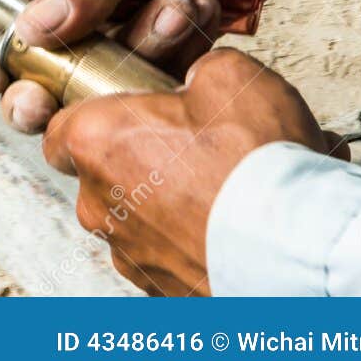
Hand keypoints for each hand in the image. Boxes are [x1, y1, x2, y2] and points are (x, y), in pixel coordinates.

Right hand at [0, 0, 335, 131]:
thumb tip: (32, 31)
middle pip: (49, 53)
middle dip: (56, 82)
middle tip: (77, 91)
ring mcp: (133, 2)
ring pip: (112, 63)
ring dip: (144, 47)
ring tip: (178, 5)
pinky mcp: (181, 18)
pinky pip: (170, 60)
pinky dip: (187, 44)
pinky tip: (207, 1)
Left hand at [42, 49, 338, 294]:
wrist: (299, 249)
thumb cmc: (256, 166)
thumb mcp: (230, 76)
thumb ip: (198, 71)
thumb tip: (201, 80)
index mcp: (96, 143)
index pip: (62, 127)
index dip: (96, 114)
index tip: (129, 111)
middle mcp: (100, 204)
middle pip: (109, 171)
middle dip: (152, 157)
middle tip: (201, 146)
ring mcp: (130, 253)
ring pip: (146, 215)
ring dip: (182, 198)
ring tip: (239, 186)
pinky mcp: (163, 290)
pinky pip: (175, 253)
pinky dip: (203, 237)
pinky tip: (246, 221)